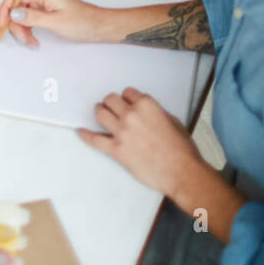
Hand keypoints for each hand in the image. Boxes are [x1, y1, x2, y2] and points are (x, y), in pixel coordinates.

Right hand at [0, 0, 106, 47]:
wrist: (99, 26)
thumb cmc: (82, 22)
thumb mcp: (55, 22)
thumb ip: (32, 17)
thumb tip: (13, 14)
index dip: (4, 9)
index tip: (2, 24)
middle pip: (16, 5)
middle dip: (14, 23)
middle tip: (22, 38)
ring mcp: (43, 3)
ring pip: (21, 14)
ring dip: (22, 29)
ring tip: (31, 41)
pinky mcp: (46, 11)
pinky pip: (29, 18)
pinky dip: (28, 29)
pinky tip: (34, 39)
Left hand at [78, 87, 205, 194]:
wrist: (181, 172)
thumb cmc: (181, 149)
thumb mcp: (172, 120)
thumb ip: (155, 112)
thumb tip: (147, 112)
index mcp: (146, 105)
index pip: (127, 92)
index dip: (128, 98)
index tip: (128, 103)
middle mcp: (131, 115)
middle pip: (111, 100)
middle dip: (112, 102)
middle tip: (113, 108)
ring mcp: (122, 132)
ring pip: (100, 113)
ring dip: (100, 112)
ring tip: (101, 114)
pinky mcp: (116, 150)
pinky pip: (95, 140)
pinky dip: (86, 135)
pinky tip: (81, 132)